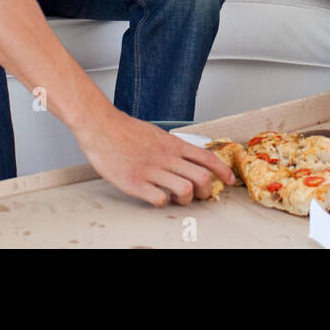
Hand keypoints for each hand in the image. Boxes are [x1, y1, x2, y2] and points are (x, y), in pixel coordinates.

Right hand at [77, 107, 234, 206]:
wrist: (101, 126)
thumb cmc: (126, 131)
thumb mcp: (158, 134)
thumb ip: (174, 147)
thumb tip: (188, 158)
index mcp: (173, 144)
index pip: (207, 158)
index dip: (223, 171)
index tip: (229, 180)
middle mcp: (166, 157)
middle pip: (202, 177)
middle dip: (206, 191)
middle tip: (200, 196)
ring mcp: (151, 170)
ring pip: (185, 189)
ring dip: (185, 200)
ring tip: (176, 198)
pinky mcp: (135, 182)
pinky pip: (158, 199)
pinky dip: (162, 203)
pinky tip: (157, 198)